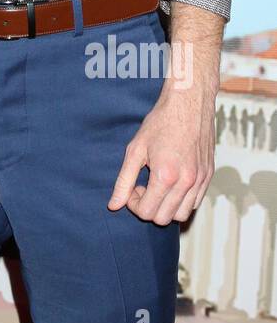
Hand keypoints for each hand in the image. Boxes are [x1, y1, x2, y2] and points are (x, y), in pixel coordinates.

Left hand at [107, 11, 220, 223]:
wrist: (189, 104)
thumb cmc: (160, 123)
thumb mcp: (135, 150)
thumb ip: (123, 181)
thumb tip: (113, 205)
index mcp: (166, 176)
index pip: (147, 212)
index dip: (134, 204)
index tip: (132, 188)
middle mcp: (186, 182)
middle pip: (164, 219)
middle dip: (148, 207)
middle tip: (143, 187)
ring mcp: (200, 180)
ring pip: (181, 215)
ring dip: (166, 206)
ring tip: (157, 185)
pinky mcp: (209, 176)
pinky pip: (195, 203)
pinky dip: (181, 200)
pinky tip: (172, 181)